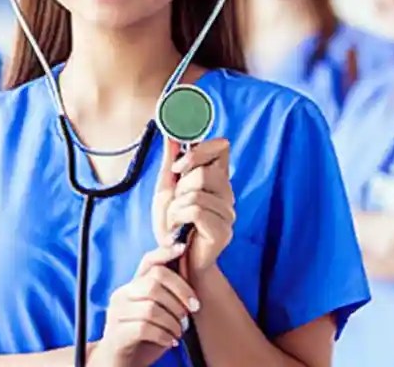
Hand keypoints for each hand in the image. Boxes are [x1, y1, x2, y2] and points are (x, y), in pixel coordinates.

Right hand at [92, 244, 199, 366]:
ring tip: (178, 331)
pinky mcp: (117, 333)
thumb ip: (166, 294)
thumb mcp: (155, 312)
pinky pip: (145, 327)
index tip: (182, 248)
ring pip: (152, 307)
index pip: (148, 261)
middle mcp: (121, 295)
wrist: (118, 363)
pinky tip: (168, 341)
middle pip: (154, 280)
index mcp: (131, 287)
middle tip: (191, 310)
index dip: (165, 253)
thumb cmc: (142, 337)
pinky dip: (164, 335)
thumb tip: (189, 273)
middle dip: (180, 294)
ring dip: (174, 321)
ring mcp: (117, 314)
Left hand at [152, 137, 234, 277]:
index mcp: (217, 180)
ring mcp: (228, 213)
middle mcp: (227, 194)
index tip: (180, 166)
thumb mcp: (166, 188)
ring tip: (176, 219)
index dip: (200, 150)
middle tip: (176, 203)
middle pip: (204, 172)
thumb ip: (171, 161)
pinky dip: (178, 217)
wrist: (173, 259)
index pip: (222, 147)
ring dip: (175, 206)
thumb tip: (171, 134)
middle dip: (180, 187)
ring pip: (197, 193)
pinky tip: (178, 228)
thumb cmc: (172, 225)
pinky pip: (195, 210)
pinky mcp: (223, 232)